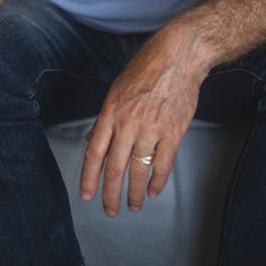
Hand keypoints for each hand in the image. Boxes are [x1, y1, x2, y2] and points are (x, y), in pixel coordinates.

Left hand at [79, 24, 205, 215]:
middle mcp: (128, 122)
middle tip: (109, 209)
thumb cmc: (147, 67)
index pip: (94, 152)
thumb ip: (105, 117)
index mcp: (111, 111)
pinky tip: (153, 190)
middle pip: (114, 167)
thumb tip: (91, 141)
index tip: (86, 195)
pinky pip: (163, 164)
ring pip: (139, 171)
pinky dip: (157, 181)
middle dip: (110, 193)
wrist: (178, 55)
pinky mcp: (173, 132)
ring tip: (134, 205)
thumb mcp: (117, 88)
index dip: (89, 177)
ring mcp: (152, 128)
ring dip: (135, 193)